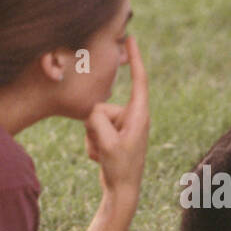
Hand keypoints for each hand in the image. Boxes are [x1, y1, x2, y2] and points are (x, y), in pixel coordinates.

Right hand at [85, 35, 149, 197]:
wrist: (122, 192)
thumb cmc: (119, 169)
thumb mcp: (106, 144)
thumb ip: (97, 121)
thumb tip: (90, 111)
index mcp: (139, 115)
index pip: (138, 80)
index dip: (135, 58)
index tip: (131, 39)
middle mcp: (132, 117)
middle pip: (101, 107)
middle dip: (94, 127)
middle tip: (105, 149)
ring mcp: (122, 126)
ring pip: (94, 119)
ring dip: (93, 138)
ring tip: (104, 155)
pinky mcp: (113, 134)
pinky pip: (93, 130)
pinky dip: (93, 144)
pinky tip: (101, 158)